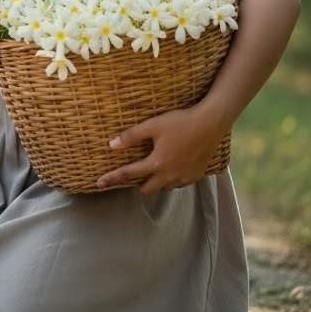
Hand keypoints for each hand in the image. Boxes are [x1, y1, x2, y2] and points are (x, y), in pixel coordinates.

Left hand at [94, 107, 226, 194]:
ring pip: (164, 188)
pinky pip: (178, 184)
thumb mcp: (153, 125)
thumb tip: (111, 145)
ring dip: (156, 182)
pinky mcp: (196, 176)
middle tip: (135, 174)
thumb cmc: (180, 122)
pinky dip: (171, 179)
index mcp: (157, 163)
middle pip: (147, 189)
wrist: (211, 123)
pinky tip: (172, 167)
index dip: (112, 178)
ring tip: (154, 168)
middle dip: (138, 184)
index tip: (98, 183)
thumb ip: (131, 136)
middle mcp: (169, 175)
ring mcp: (184, 178)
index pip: (128, 174)